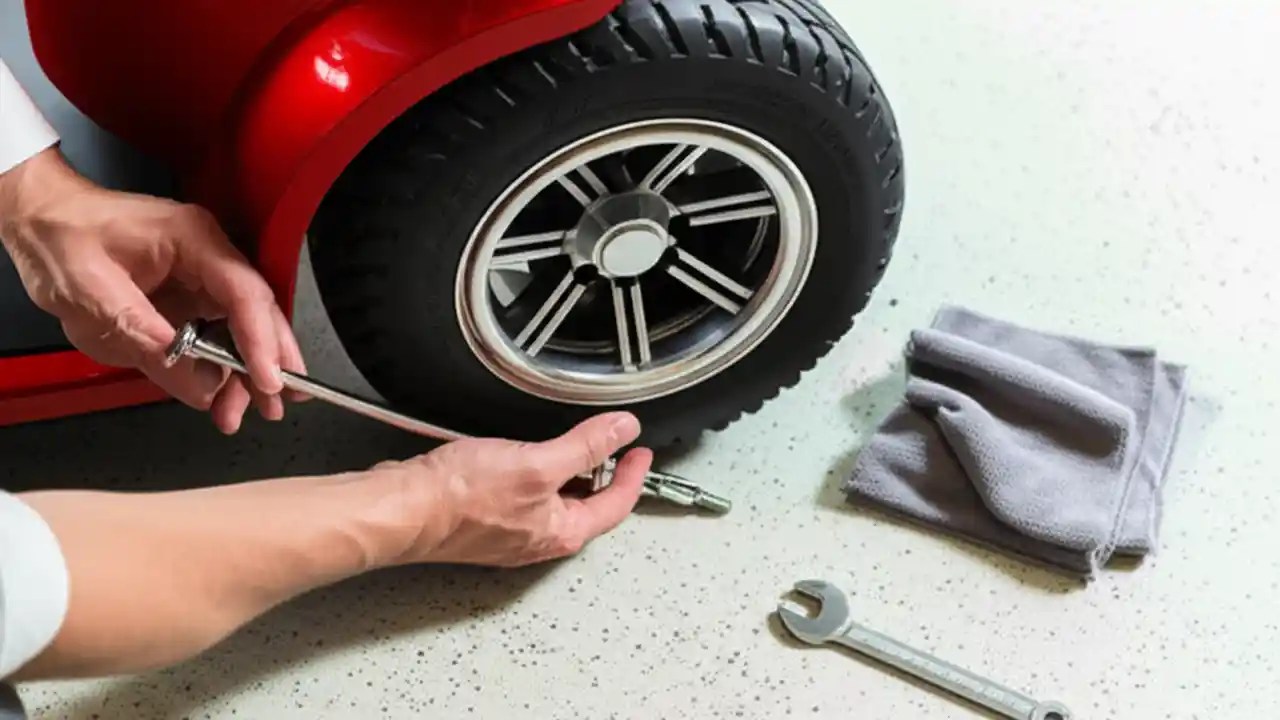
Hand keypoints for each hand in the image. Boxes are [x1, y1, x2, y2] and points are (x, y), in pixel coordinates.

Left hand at [0, 148, 305, 432]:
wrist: (41, 223)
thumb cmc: (64, 237)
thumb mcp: (89, 286)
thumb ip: (139, 329)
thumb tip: (187, 371)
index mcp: (193, 240)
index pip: (243, 293)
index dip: (260, 339)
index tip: (267, 378)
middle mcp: (208, 261)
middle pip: (256, 314)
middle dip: (270, 361)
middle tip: (276, 403)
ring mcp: (200, 284)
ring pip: (239, 333)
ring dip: (243, 376)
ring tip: (236, 414)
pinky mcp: (187, 306)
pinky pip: (213, 342)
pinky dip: (218, 373)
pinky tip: (220, 400)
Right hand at [390, 412, 651, 566]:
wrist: (403, 510)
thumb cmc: (462, 497)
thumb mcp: (537, 462)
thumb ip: (585, 446)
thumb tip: (623, 430)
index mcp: (562, 532)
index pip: (616, 505)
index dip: (633, 474)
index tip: (641, 450)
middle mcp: (539, 539)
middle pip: (588, 506)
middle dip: (605, 474)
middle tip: (614, 444)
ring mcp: (511, 532)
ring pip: (555, 501)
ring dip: (571, 473)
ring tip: (576, 443)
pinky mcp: (486, 520)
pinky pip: (526, 496)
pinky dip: (538, 474)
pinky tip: (526, 454)